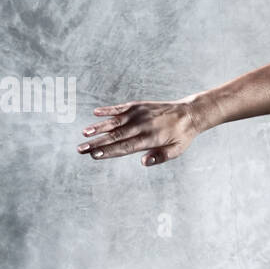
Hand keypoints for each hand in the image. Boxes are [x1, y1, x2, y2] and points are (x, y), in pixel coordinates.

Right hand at [77, 95, 208, 165]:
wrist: (189, 113)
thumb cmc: (181, 136)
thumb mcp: (177, 150)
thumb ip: (160, 157)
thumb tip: (143, 162)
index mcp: (150, 138)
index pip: (125, 147)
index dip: (109, 151)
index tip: (94, 155)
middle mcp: (142, 125)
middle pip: (115, 136)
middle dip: (97, 143)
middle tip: (81, 149)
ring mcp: (138, 114)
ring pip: (114, 121)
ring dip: (98, 127)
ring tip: (84, 133)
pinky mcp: (138, 105)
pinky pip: (120, 108)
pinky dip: (108, 110)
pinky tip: (95, 113)